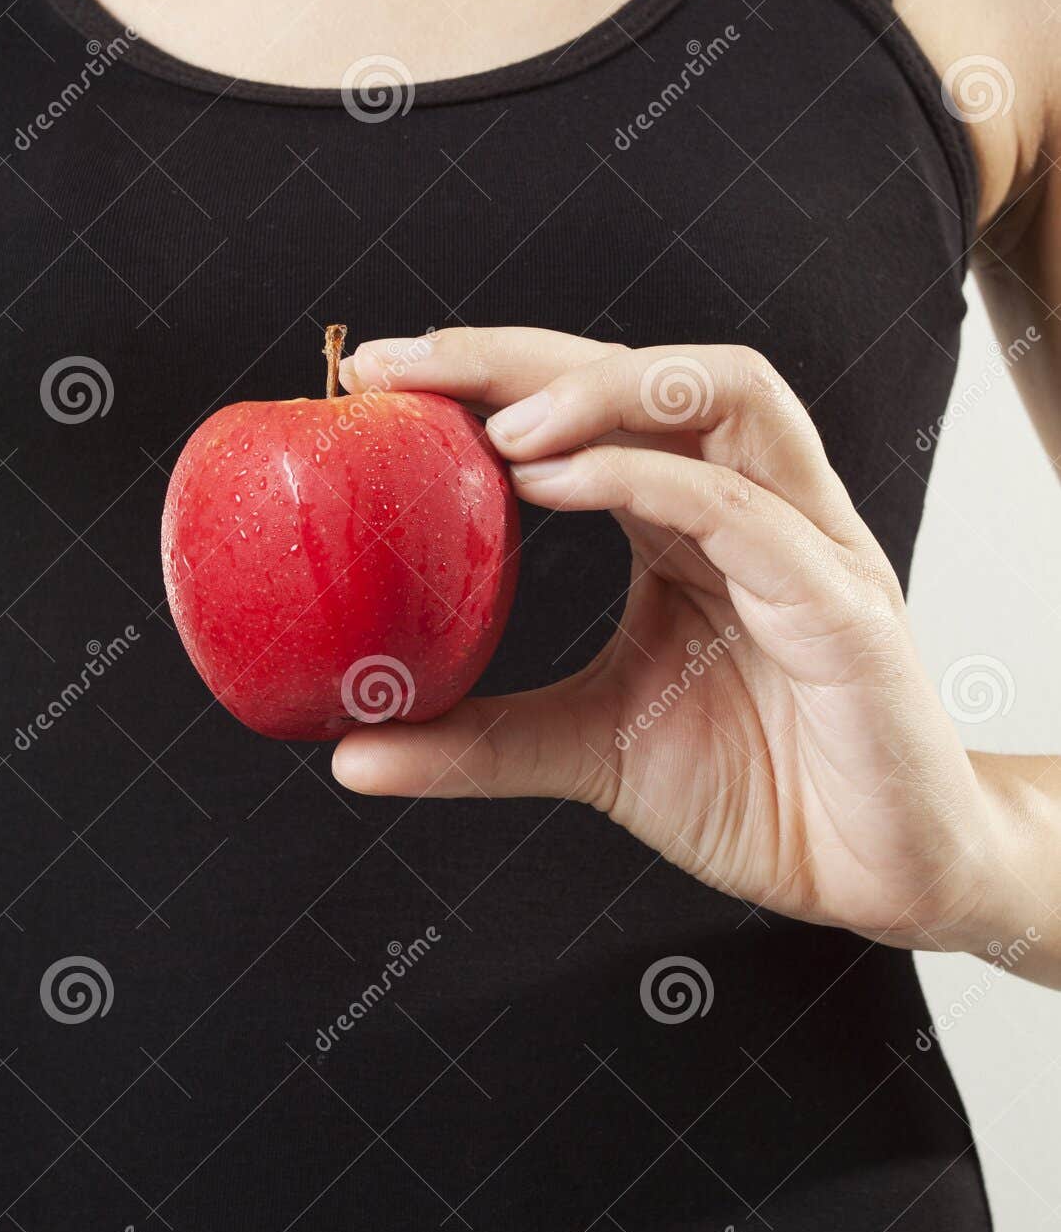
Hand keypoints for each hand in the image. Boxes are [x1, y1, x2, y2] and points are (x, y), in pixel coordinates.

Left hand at [333, 327, 1009, 955]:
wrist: (880, 877)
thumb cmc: (763, 790)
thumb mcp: (594, 750)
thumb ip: (484, 738)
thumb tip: (352, 749)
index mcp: (691, 522)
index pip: (591, 407)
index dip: (486, 377)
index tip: (377, 381)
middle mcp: (753, 506)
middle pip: (647, 371)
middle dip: (521, 354)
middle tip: (407, 368)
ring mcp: (807, 543)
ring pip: (726, 396)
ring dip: (605, 389)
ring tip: (500, 425)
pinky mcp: (843, 605)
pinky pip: (750, 512)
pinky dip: (650, 479)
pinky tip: (559, 484)